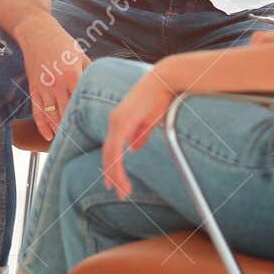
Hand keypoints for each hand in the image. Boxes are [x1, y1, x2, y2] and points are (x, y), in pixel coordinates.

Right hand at [16, 20, 88, 141]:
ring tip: (68, 144)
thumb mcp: (81, 55)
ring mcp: (44, 87)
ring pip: (52, 116)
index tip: (96, 131)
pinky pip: (37, 111)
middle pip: (67, 114)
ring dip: (59, 131)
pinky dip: (42, 125)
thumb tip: (100, 88)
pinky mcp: (34, 88)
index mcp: (73, 75)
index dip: (88, 118)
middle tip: (84, 145)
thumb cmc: (62, 42)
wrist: (37, 33)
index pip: (82, 103)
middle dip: (74, 130)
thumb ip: (90, 73)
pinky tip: (48, 136)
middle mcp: (58, 83)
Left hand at [102, 66, 176, 198]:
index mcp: (119, 121)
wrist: (166, 80)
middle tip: (118, 193)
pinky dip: (117, 164)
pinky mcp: (123, 121)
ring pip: (110, 154)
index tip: (114, 183)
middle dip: (112, 175)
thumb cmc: (161, 97)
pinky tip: (120, 177)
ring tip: (122, 191)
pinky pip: (116, 148)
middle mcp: (114, 121)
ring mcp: (117, 121)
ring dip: (115, 174)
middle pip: (107, 154)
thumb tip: (134, 148)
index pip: (111, 149)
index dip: (112, 167)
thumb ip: (140, 134)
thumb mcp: (150, 120)